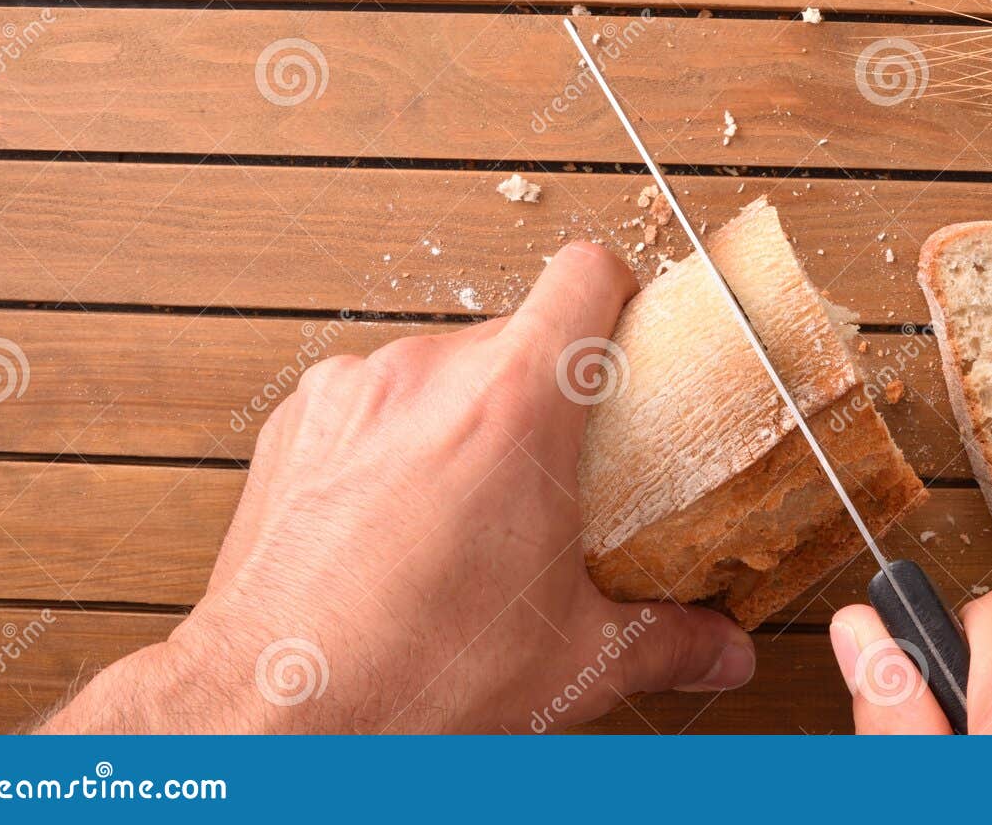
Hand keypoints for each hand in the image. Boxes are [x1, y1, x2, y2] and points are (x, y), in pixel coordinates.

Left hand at [42, 242, 754, 733]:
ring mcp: (352, 391)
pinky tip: (394, 516)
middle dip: (541, 394)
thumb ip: (665, 641)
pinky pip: (369, 401)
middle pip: (514, 335)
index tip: (626, 340)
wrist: (270, 718)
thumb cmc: (408, 680)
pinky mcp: (297, 421)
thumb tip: (722, 651)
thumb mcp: (570, 662)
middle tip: (552, 471)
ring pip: (439, 371)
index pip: (586, 273)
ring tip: (465, 504)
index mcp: (514, 405)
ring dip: (463, 418)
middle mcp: (428, 375)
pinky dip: (392, 441)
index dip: (618, 295)